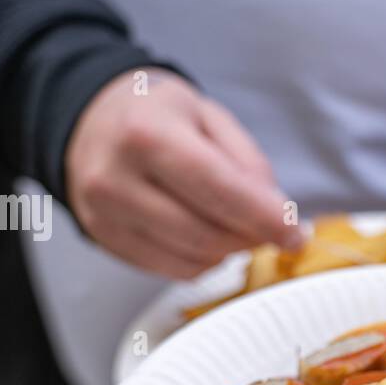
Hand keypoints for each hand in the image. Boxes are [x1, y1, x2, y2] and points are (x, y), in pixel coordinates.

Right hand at [65, 70, 303, 278]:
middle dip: (252, 237)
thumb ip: (247, 163)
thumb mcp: (208, 115)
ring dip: (229, 250)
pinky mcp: (106, 241)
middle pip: (207, 235)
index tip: (295, 232)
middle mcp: (117, 179)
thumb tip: (276, 214)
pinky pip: (172, 270)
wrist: (89, 120)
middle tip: (272, 227)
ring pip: (193, 260)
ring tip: (234, 222)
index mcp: (147, 134)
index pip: (220, 191)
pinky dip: (203, 260)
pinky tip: (205, 233)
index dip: (267, 219)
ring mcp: (105, 215)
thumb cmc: (153, 114)